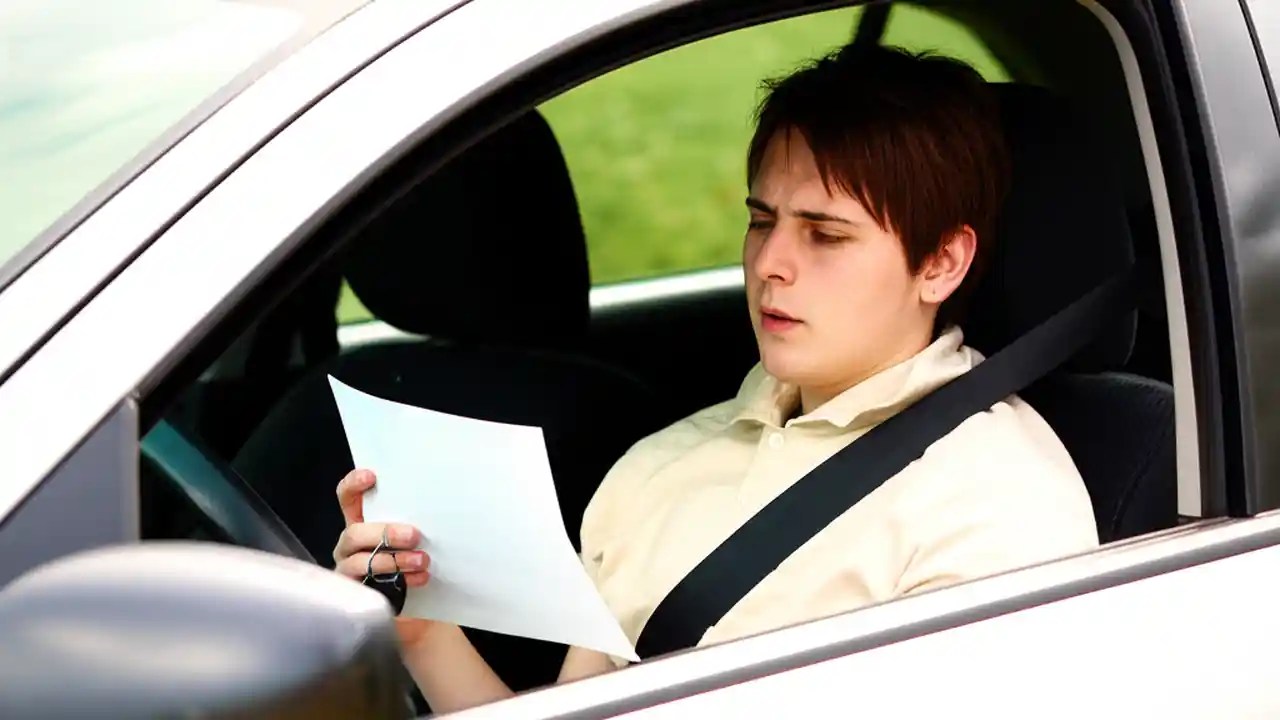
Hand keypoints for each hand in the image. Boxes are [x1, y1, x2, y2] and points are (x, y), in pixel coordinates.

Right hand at [334, 469, 438, 647]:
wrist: (417, 600)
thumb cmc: (411, 555)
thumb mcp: (409, 533)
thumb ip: (410, 518)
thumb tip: (438, 499)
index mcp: (360, 521)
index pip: (347, 497)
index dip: (353, 484)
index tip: (372, 476)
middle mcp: (350, 544)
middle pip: (355, 532)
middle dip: (385, 533)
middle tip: (414, 535)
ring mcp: (350, 568)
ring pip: (362, 562)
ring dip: (395, 560)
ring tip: (422, 561)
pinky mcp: (359, 592)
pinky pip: (373, 585)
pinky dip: (401, 580)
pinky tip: (420, 578)